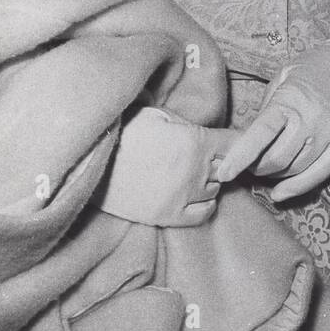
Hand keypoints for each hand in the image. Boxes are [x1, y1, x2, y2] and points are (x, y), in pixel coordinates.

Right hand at [95, 106, 234, 226]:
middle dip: (222, 159)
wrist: (93, 162)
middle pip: (228, 167)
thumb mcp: (159, 115)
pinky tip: (196, 195)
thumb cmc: (124, 132)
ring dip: (212, 180)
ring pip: (216, 189)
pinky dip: (205, 204)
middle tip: (211, 155)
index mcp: (196, 141)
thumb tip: (203, 123)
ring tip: (197, 173)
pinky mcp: (168, 215)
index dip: (236, 140)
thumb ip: (186, 122)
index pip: (236, 142)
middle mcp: (196, 171)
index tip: (230, 140)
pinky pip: (203, 214)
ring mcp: (183, 195)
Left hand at [217, 59, 329, 201]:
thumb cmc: (314, 70)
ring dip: (275, 176)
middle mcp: (311, 118)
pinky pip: (317, 175)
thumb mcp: (284, 78)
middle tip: (251, 165)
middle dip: (256, 168)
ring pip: (293, 170)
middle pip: (275, 159)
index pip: (260, 134)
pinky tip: (281, 192)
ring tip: (269, 170)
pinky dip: (296, 188)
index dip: (240, 157)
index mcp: (290, 99)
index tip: (224, 173)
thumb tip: (248, 140)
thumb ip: (267, 108)